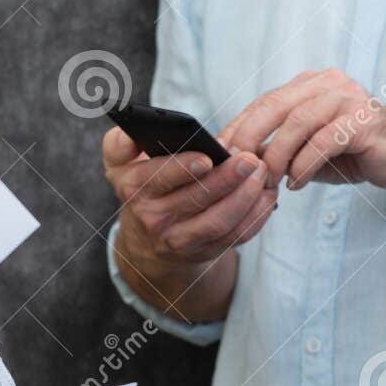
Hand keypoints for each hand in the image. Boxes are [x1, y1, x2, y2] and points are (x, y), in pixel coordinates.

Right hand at [103, 125, 275, 266]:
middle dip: (227, 178)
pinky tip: (266, 195)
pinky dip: (255, 216)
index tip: (208, 157)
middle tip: (251, 159)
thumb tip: (131, 133)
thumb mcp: (119, 163)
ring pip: (219, 221)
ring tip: (262, 173)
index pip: (159, 177)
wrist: (146, 237)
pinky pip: (234, 237)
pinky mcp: (203, 252)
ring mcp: (179, 240)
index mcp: (135, 189)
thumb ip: (120, 143)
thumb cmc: (142, 185)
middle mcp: (154, 218)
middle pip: (196, 198)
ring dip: (246, 197)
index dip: (184, 168)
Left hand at [217, 68, 385, 193]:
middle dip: (249, 138)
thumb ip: (278, 149)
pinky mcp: (365, 119)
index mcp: (311, 85)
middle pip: (274, 106)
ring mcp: (348, 97)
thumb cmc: (356, 154)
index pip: (264, 102)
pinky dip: (304, 165)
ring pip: (297, 122)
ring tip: (268, 182)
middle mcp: (328, 83)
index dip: (238, 127)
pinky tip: (297, 184)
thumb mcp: (308, 151)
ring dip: (277, 156)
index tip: (217, 154)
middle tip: (235, 168)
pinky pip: (324, 141)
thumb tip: (236, 160)